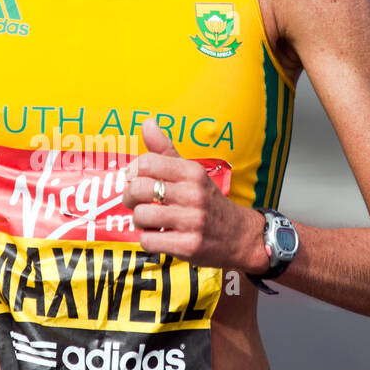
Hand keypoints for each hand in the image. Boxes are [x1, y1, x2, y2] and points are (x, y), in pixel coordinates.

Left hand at [122, 117, 262, 269]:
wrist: (240, 236)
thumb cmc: (207, 201)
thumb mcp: (191, 172)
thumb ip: (165, 150)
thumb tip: (147, 122)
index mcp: (192, 172)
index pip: (146, 163)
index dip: (133, 173)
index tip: (136, 180)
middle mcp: (193, 194)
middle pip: (139, 189)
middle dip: (130, 198)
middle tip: (136, 203)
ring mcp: (192, 221)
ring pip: (141, 216)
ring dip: (139, 221)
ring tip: (150, 221)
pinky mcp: (189, 246)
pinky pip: (148, 241)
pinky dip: (148, 239)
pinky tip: (160, 236)